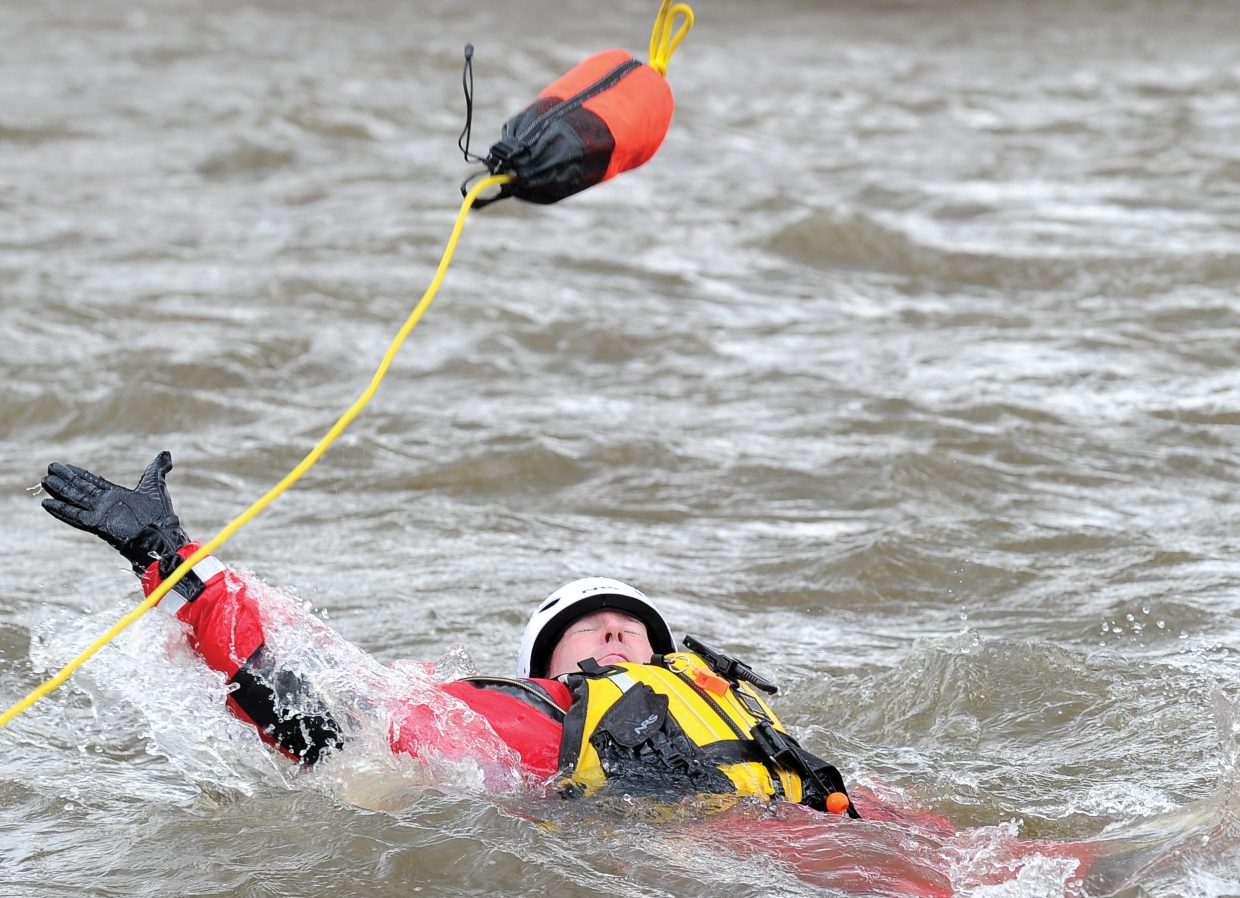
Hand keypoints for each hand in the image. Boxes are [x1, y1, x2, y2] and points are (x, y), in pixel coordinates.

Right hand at [42, 451, 189, 573]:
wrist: (161, 535)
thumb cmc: (160, 514)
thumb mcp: (156, 486)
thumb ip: (157, 469)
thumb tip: (165, 454)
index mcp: (117, 495)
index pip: (93, 483)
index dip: (80, 474)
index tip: (65, 466)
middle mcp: (105, 504)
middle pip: (81, 489)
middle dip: (66, 479)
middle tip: (49, 468)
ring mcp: (100, 514)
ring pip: (75, 499)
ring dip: (60, 491)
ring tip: (44, 481)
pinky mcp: (98, 525)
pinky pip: (76, 516)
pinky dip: (62, 510)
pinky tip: (47, 504)